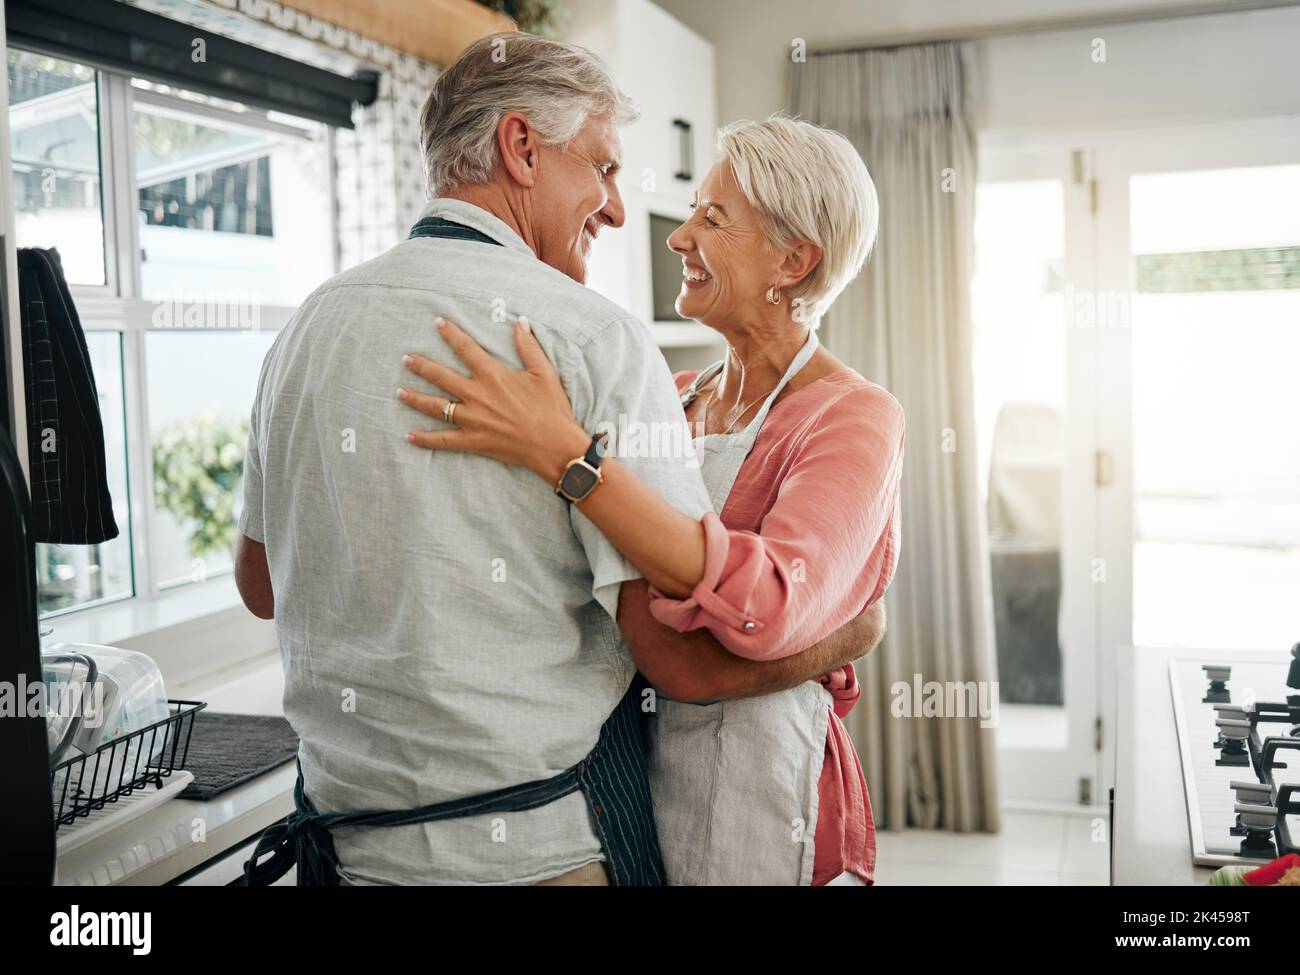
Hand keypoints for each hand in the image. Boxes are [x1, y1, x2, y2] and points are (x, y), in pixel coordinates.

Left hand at [399, 317, 590, 481]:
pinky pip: (444, 440)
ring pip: (436, 407)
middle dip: (421, 366)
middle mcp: (478, 396)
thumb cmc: (552, 409)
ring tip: (399, 392)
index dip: (451, 334)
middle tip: (405, 359)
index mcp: (494, 376)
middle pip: (442, 377)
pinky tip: (408, 436)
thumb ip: (529, 347)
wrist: (554, 446)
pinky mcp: (474, 441)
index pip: (466, 349)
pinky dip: (425, 439)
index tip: (437, 323)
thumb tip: (521, 322)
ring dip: (415, 399)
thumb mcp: (544, 373)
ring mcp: (473, 420)